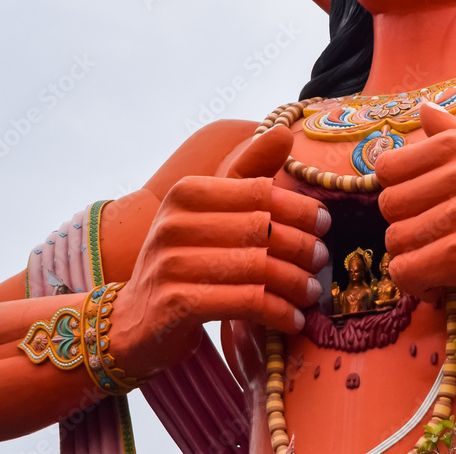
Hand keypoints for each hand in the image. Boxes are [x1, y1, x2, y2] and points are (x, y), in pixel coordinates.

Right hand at [109, 125, 329, 379]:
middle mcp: (174, 223)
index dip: (299, 208)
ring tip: (311, 292)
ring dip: (295, 283)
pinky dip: (277, 312)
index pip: (260, 192)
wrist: (132, 322)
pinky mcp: (176, 304)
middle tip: (322, 262)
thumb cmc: (183, 261)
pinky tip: (292, 319)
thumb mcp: (209, 212)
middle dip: (302, 247)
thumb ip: (247, 173)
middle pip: (263, 230)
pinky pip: (245, 303)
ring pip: (258, 268)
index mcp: (186, 193)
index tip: (324, 225)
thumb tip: (283, 132)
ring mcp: (171, 264)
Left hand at [376, 102, 455, 298]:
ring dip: (412, 259)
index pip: (388, 168)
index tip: (419, 209)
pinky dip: (416, 285)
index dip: (398, 192)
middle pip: (388, 206)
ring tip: (438, 263)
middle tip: (432, 240)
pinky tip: (439, 285)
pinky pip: (406, 271)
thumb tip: (422, 108)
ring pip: (395, 241)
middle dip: (405, 227)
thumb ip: (455, 132)